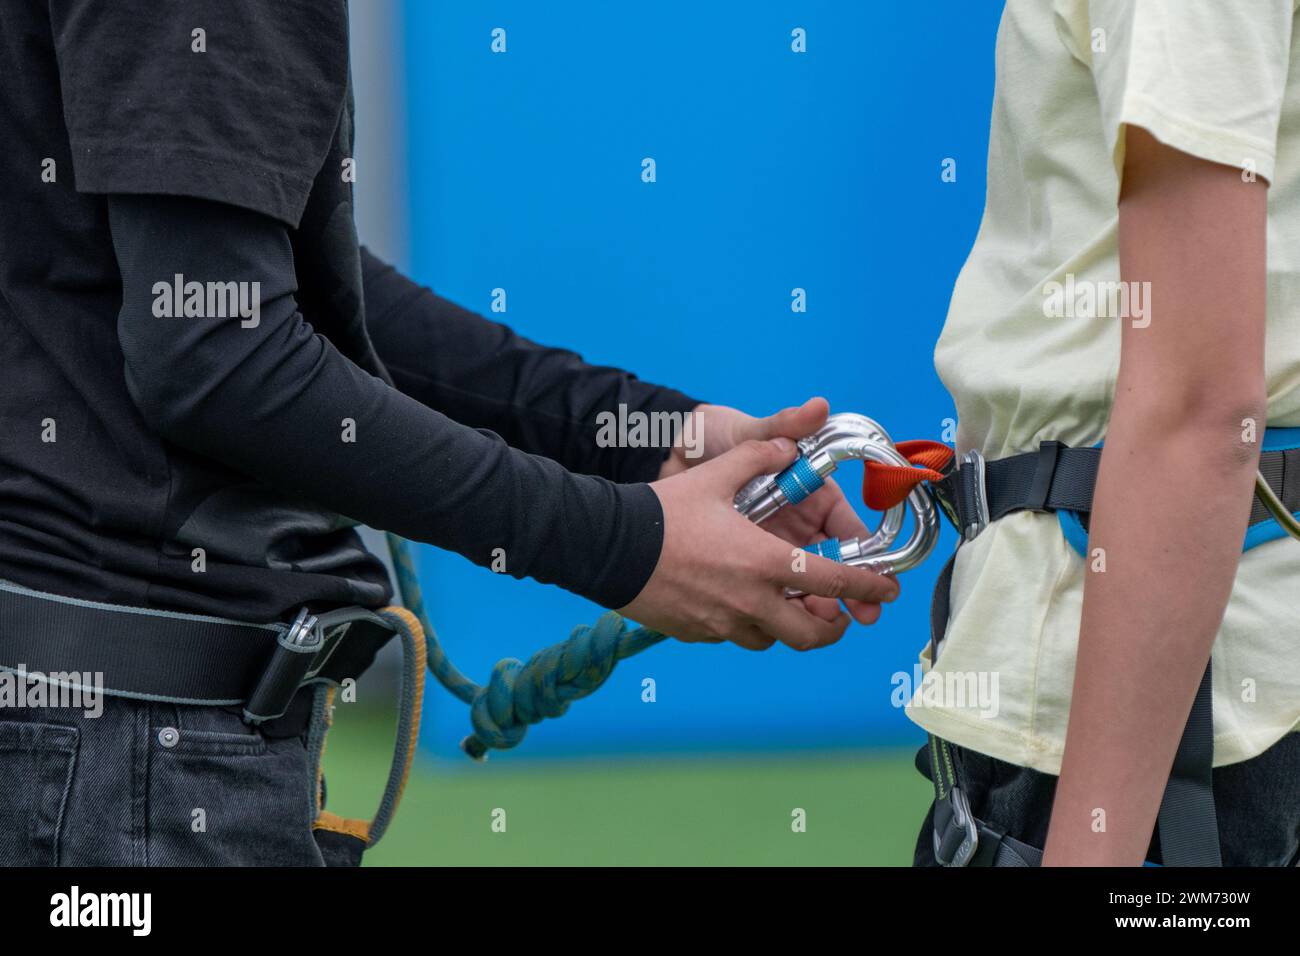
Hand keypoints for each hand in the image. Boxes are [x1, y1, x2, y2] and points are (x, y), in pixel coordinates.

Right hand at [622, 437, 899, 650]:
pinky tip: (736, 602)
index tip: (885, 591)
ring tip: (784, 606)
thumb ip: (759, 456)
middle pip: (810, 633)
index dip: (867, 588)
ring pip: (773, 640)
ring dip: (787, 627)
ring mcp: (723, 623)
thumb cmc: (663, 512)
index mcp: (765, 562)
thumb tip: (789, 447)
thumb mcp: (715, 475)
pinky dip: (748, 625)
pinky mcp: (697, 634)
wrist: (608, 547)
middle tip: (834, 613)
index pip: (833, 583)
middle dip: (831, 626)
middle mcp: (751, 601)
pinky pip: (735, 636)